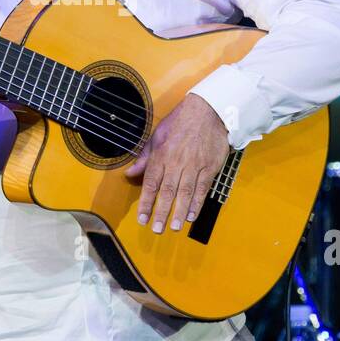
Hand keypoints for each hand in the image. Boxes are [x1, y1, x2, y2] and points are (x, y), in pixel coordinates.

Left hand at [124, 93, 230, 233]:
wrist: (208, 110)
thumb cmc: (180, 122)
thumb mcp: (157, 136)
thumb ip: (144, 157)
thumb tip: (130, 174)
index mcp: (161, 155)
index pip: (151, 183)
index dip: (146, 203)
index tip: (142, 219)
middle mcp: (177, 162)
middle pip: (167, 191)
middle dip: (161, 212)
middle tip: (157, 229)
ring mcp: (194, 165)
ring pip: (185, 192)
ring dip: (179, 211)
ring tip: (173, 227)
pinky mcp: (210, 167)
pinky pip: (202, 188)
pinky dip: (197, 203)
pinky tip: (191, 215)